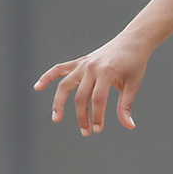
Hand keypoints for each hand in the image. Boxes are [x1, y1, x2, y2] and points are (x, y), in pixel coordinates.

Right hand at [34, 35, 151, 135]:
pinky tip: (37, 87)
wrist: (132, 41)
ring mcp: (83, 64)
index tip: (98, 129)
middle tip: (86, 132)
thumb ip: (126, 105)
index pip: (98, 99)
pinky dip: (48, 76)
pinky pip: (60, 69)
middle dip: (82, 116)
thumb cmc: (135, 63)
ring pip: (65, 85)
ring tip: (56, 118)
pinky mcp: (79, 62)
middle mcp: (91, 67)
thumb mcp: (133, 84)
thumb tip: (129, 126)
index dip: (97, 116)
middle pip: (81, 96)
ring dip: (59, 103)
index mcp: (106, 72)